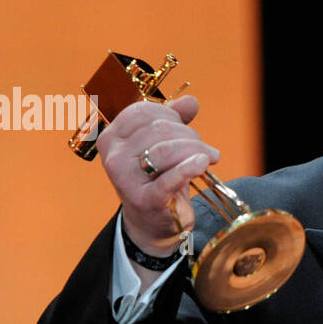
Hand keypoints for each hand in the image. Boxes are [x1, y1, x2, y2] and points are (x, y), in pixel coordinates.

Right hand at [94, 94, 218, 254]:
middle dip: (189, 135)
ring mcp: (126, 179)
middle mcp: (114, 157)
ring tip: (209, 157)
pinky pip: (170, 177)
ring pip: (167, 150)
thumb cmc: (157, 178)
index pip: (143, 112)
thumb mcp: (162, 145)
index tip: (184, 127)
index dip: (170, 115)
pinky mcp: (145, 199)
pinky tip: (203, 162)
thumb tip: (190, 101)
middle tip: (204, 148)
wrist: (152, 222)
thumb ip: (174, 120)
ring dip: (196, 149)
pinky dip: (190, 167)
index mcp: (112, 138)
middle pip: (159, 130)